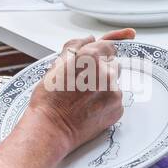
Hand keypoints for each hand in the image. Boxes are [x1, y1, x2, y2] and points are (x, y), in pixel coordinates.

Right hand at [28, 31, 131, 149]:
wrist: (51, 129)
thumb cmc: (49, 98)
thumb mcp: (56, 64)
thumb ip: (76, 46)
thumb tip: (90, 39)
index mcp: (91, 58)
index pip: (109, 45)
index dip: (103, 48)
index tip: (117, 42)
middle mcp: (107, 73)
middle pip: (112, 63)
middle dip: (101, 69)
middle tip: (82, 81)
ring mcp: (114, 92)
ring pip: (114, 82)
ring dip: (103, 86)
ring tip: (83, 97)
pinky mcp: (117, 109)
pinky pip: (115, 99)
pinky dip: (106, 101)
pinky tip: (89, 107)